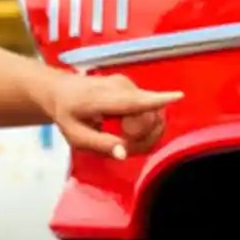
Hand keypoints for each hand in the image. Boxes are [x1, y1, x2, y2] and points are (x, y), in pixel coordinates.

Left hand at [50, 73, 182, 158]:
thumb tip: (123, 154)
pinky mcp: (135, 88)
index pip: (132, 100)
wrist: (62, 90)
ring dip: (145, 134)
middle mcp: (121, 87)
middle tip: (123, 149)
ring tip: (123, 141)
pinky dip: (144, 126)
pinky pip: (150, 110)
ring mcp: (130, 85)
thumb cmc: (67, 114)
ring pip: (153, 114)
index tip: (177, 96)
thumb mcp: (75, 136)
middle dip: (143, 139)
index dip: (155, 101)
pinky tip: (128, 131)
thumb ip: (100, 144)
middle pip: (149, 116)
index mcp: (101, 98)